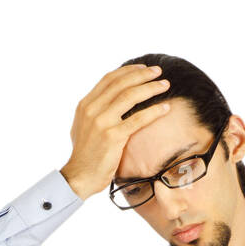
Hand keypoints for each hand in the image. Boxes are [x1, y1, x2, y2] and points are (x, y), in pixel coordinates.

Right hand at [60, 64, 170, 199]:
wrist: (79, 176)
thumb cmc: (84, 155)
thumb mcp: (82, 127)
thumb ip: (94, 112)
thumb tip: (106, 102)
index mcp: (85, 105)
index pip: (109, 80)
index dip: (128, 71)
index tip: (143, 68)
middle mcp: (92, 109)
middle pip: (122, 84)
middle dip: (143, 75)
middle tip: (158, 71)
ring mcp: (102, 122)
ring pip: (130, 96)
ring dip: (150, 88)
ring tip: (165, 85)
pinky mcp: (113, 136)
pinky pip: (138, 119)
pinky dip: (154, 111)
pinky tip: (165, 108)